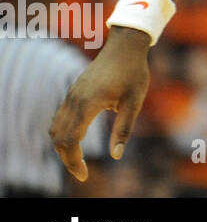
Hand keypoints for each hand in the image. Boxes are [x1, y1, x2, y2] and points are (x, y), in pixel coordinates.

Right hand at [49, 26, 151, 180]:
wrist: (125, 46)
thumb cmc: (134, 73)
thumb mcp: (135, 101)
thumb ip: (124, 128)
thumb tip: (116, 155)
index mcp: (88, 104)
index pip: (70, 141)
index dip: (74, 162)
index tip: (84, 175)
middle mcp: (74, 100)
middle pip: (58, 138)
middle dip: (67, 159)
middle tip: (82, 172)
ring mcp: (71, 95)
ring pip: (55, 128)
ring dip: (62, 147)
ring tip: (78, 159)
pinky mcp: (73, 92)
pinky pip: (59, 118)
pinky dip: (62, 134)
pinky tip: (75, 140)